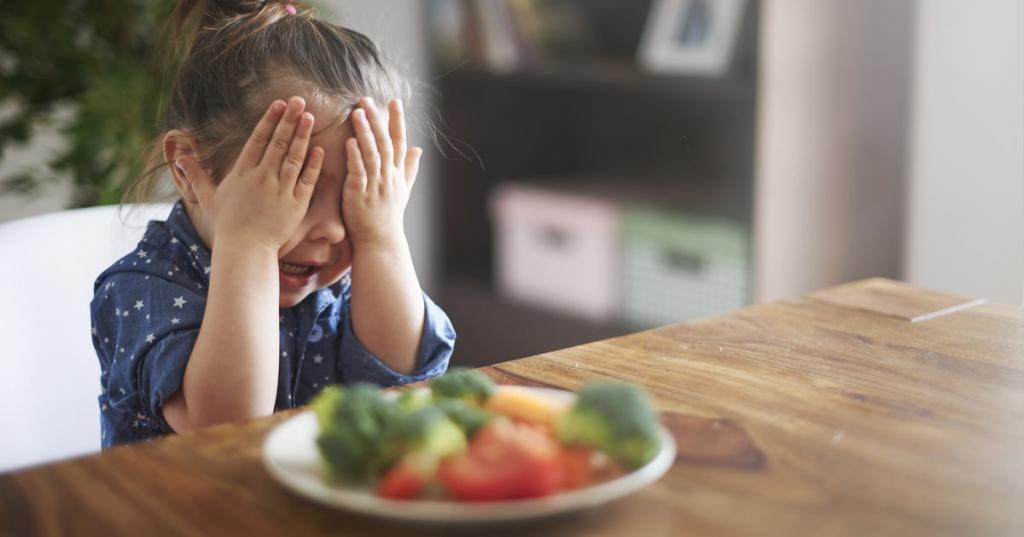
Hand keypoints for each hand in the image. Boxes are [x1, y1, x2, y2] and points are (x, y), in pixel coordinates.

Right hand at [175, 97, 324, 253]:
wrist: (245, 249)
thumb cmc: (228, 225)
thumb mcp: (209, 198)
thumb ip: (197, 175)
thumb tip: (179, 157)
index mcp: (243, 172)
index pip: (258, 140)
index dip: (270, 120)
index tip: (279, 104)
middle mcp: (262, 177)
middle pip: (278, 143)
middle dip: (289, 120)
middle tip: (299, 101)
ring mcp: (280, 190)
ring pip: (294, 157)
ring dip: (302, 136)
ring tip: (310, 117)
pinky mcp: (296, 204)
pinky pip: (307, 180)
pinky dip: (313, 164)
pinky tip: (319, 149)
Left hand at [342, 97, 422, 248]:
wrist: (380, 242)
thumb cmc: (389, 216)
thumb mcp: (403, 190)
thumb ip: (409, 168)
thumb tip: (419, 149)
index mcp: (397, 173)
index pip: (400, 142)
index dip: (397, 121)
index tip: (394, 101)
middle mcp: (389, 177)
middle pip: (385, 143)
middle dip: (377, 120)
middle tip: (367, 99)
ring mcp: (375, 186)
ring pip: (372, 154)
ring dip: (365, 132)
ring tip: (357, 113)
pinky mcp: (359, 195)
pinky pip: (359, 172)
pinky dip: (355, 157)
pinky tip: (349, 141)